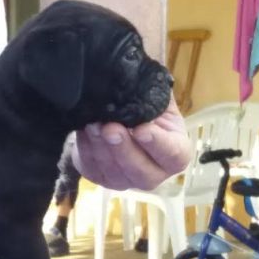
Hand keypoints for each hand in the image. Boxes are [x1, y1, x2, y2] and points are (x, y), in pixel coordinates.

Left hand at [72, 97, 191, 190]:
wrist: (116, 119)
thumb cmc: (142, 109)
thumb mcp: (153, 97)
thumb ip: (151, 93)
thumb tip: (139, 78)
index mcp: (175, 152)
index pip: (173, 154)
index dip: (158, 144)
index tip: (142, 129)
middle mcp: (154, 173)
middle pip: (141, 171)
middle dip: (123, 149)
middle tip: (110, 128)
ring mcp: (126, 180)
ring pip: (113, 172)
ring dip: (100, 148)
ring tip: (91, 125)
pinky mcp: (101, 179)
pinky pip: (92, 169)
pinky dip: (86, 150)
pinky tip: (83, 131)